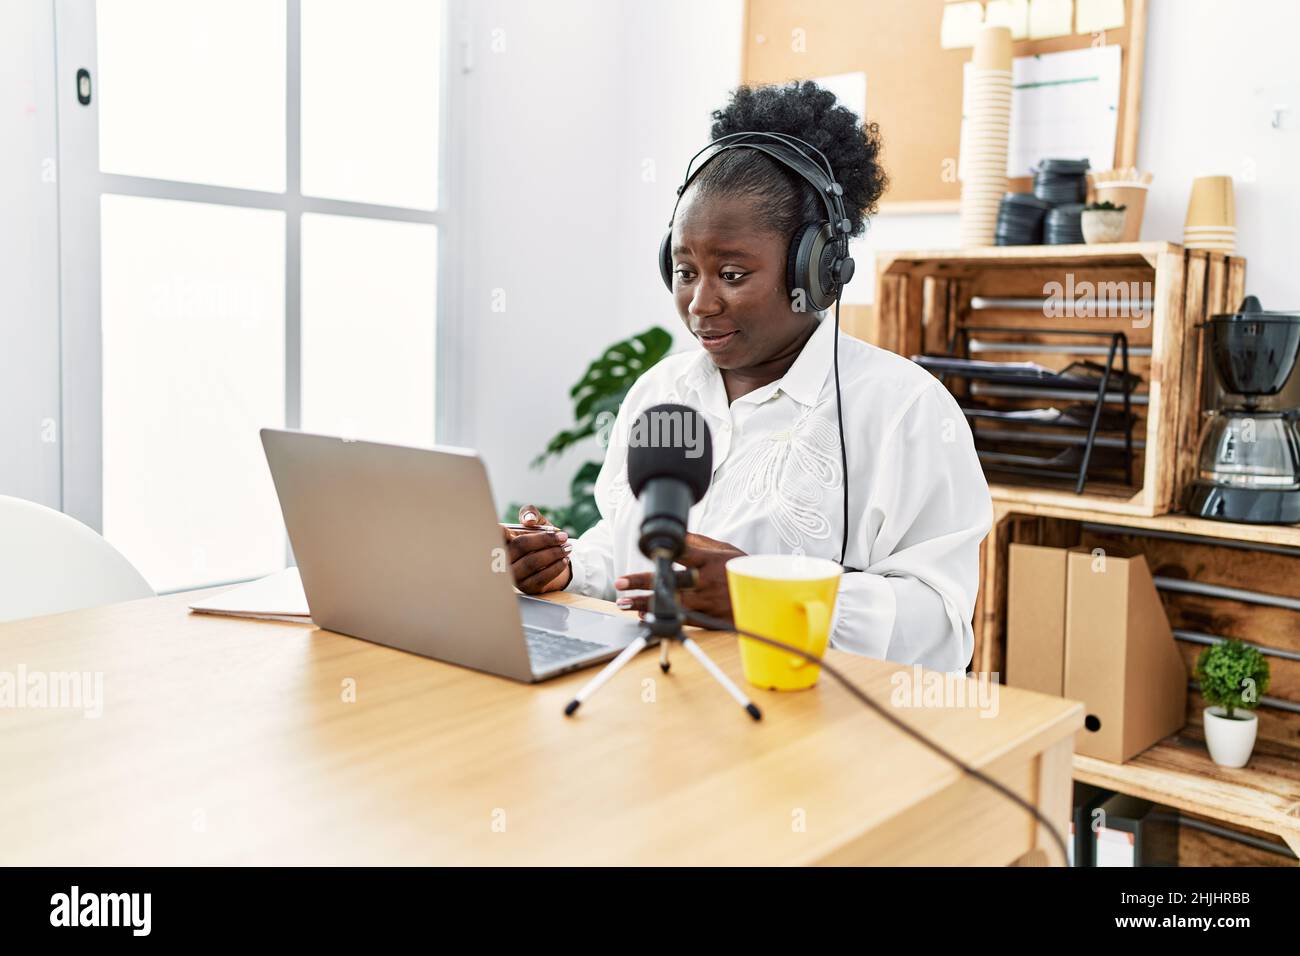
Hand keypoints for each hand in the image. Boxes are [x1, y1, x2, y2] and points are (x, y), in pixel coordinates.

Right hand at [502, 505, 571, 593]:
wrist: (551, 561)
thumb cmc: (539, 539)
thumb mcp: (536, 522)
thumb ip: (531, 514)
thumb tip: (529, 520)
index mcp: (503, 540)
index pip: (497, 532)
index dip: (501, 529)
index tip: (519, 525)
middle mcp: (504, 558)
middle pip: (520, 545)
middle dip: (545, 540)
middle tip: (563, 536)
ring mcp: (513, 575)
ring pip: (531, 562)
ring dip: (554, 553)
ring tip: (568, 548)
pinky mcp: (526, 587)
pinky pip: (541, 577)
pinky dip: (556, 567)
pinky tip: (564, 560)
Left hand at [613, 533, 744, 626]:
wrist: (763, 597)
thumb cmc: (742, 570)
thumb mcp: (724, 549)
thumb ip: (699, 542)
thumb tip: (678, 532)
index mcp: (708, 560)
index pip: (680, 552)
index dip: (659, 551)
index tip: (642, 550)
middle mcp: (705, 580)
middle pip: (669, 580)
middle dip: (642, 582)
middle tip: (621, 582)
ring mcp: (705, 600)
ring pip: (670, 602)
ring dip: (645, 603)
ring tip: (625, 602)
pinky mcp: (708, 618)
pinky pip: (679, 617)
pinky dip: (661, 616)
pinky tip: (644, 615)